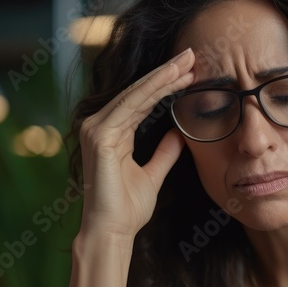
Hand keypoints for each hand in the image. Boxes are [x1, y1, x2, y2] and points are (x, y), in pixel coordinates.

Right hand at [77, 48, 194, 239]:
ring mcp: (95, 129)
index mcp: (110, 134)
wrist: (113, 232)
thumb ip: (163, 152)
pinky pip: (131, 105)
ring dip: (163, 76)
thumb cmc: (127, 209)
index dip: (165, 85)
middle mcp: (98, 126)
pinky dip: (152, 90)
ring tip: (188, 61)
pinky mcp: (99, 135)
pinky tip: (172, 79)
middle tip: (192, 55)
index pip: (140, 102)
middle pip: (138, 92)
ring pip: (135, 94)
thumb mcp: (152, 174)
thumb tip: (179, 133)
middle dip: (166, 73)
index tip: (191, 72)